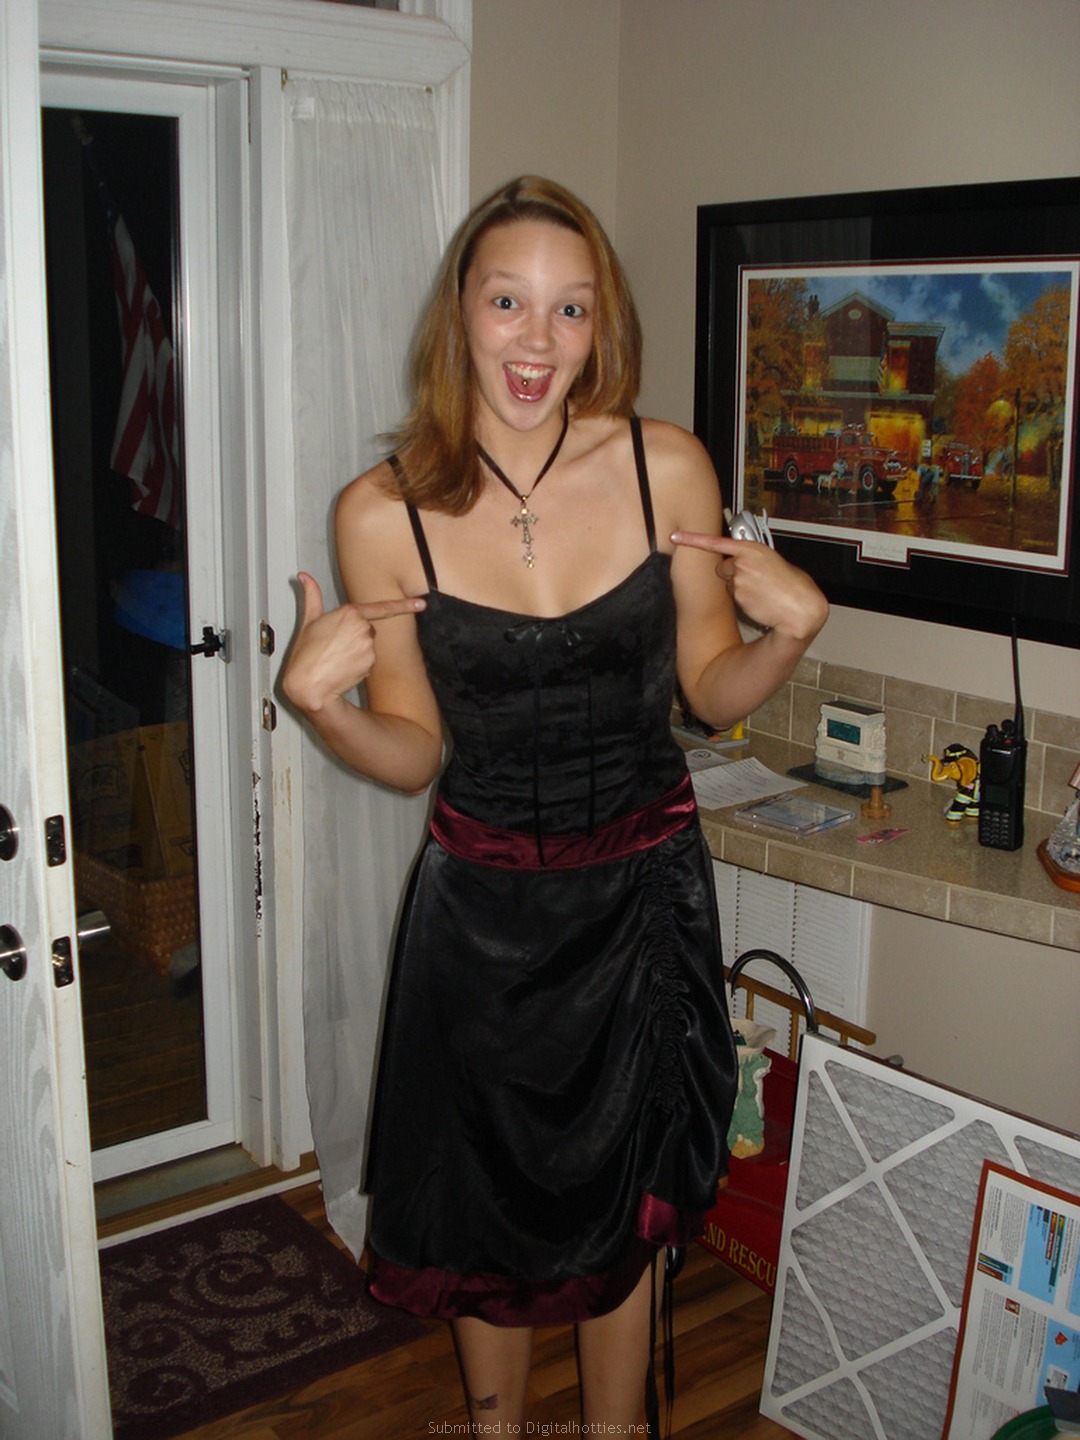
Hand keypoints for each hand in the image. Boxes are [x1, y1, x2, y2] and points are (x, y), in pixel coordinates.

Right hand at [281, 571, 425, 714]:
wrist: (309, 683)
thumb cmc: (306, 653)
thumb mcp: (308, 620)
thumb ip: (311, 596)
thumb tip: (303, 576)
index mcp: (349, 612)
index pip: (382, 607)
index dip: (405, 606)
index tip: (421, 604)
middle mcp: (362, 626)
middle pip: (368, 630)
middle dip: (356, 637)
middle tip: (335, 646)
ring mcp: (368, 644)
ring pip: (368, 646)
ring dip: (356, 652)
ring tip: (336, 657)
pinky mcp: (371, 661)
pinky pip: (369, 662)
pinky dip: (358, 665)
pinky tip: (343, 667)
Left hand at [671, 531, 827, 640]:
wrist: (800, 608)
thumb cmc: (793, 585)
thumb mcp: (774, 562)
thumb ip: (754, 559)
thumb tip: (742, 564)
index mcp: (753, 548)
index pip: (716, 542)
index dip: (692, 539)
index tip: (675, 536)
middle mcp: (742, 562)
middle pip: (723, 567)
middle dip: (733, 574)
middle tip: (755, 580)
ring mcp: (738, 579)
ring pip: (729, 584)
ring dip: (740, 588)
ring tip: (763, 591)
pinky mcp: (738, 596)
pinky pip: (735, 597)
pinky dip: (745, 600)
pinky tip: (761, 600)